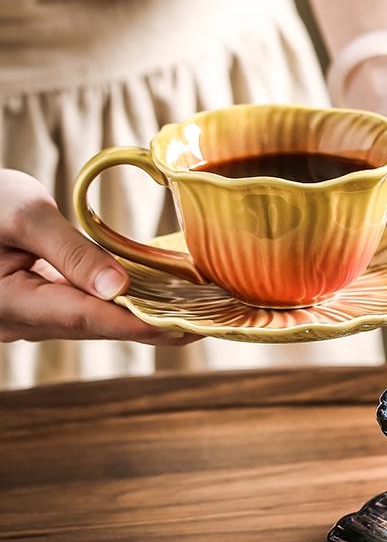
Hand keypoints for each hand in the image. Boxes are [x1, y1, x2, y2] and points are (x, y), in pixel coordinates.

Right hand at [0, 169, 196, 343]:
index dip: (143, 325)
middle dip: (156, 324)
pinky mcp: (36, 307)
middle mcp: (23, 322)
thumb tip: (119, 290)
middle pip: (100, 327)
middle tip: (212, 319)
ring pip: (95, 321)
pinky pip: (84, 310)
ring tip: (196, 308)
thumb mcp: (20, 212)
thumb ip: (69, 251)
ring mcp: (29, 318)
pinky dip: (121, 303)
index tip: (192, 328)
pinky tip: (155, 295)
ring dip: (142, 315)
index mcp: (14, 304)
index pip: (92, 320)